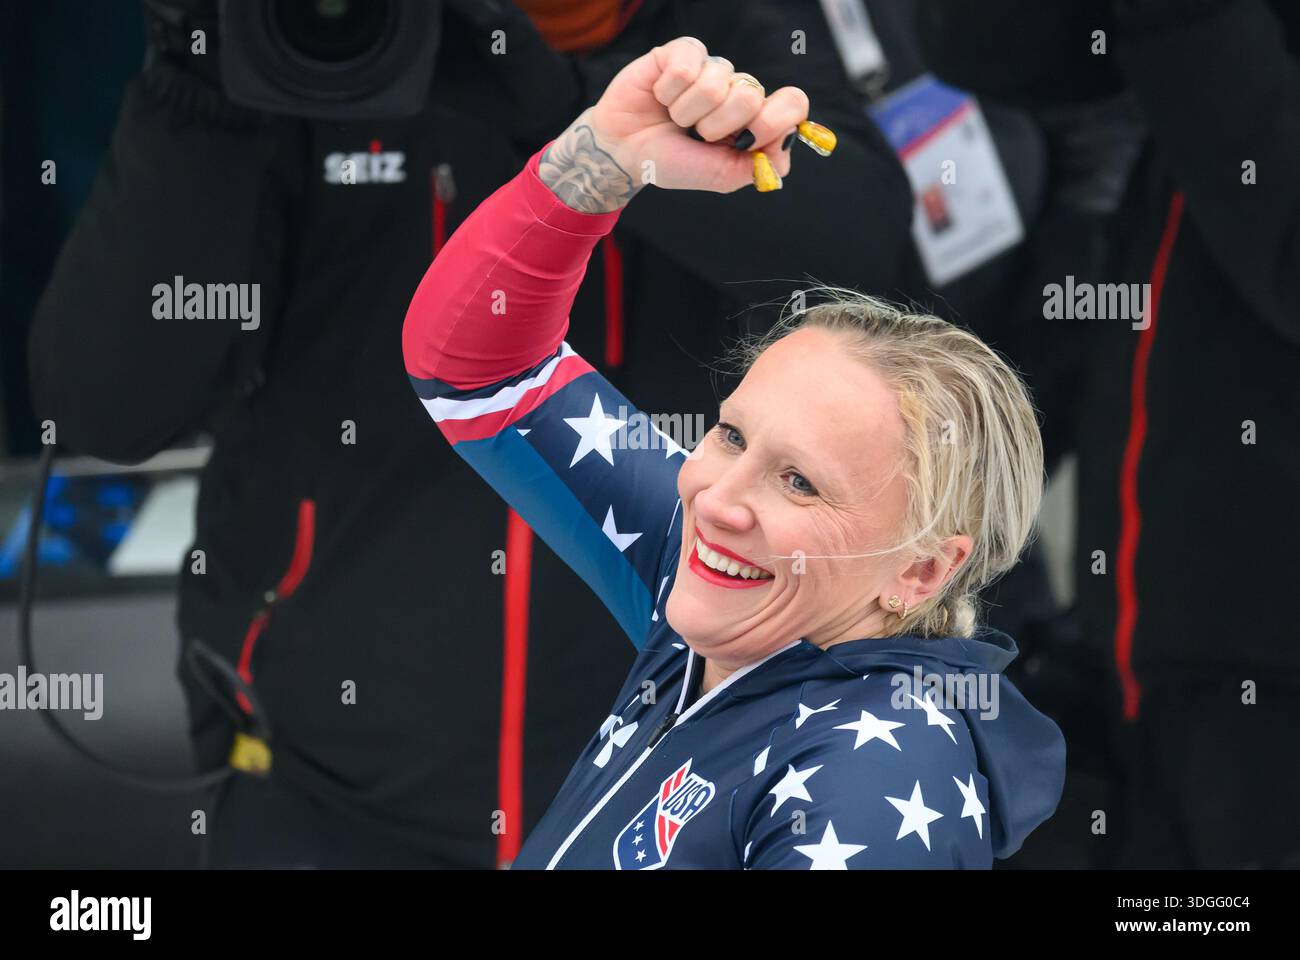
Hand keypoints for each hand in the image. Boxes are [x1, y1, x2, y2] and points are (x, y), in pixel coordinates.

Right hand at [540, 36, 809, 210]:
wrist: (625, 152)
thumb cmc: (672, 162)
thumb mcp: (721, 176)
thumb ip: (760, 164)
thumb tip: (788, 138)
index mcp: (755, 119)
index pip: (793, 103)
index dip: (774, 120)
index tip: (749, 140)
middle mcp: (738, 90)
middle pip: (751, 96)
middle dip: (717, 126)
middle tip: (697, 134)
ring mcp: (712, 68)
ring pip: (716, 83)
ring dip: (688, 112)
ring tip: (675, 118)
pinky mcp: (683, 52)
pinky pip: (686, 67)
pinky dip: (669, 92)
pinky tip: (661, 96)